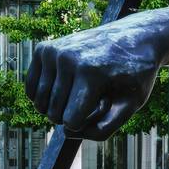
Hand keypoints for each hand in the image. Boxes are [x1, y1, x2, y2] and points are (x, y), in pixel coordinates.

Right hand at [25, 22, 163, 140]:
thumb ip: (104, 129)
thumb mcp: (132, 105)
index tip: (106, 102)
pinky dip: (45, 96)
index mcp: (91, 72)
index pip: (71, 121)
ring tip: (85, 87)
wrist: (136, 35)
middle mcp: (68, 59)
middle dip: (75, 113)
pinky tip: (65, 87)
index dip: (88, 121)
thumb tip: (66, 133)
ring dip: (62, 105)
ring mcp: (53, 52)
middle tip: (98, 92)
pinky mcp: (43, 49)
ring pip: (41, 103)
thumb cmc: (136, 74)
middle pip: (55, 114)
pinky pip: (31, 89)